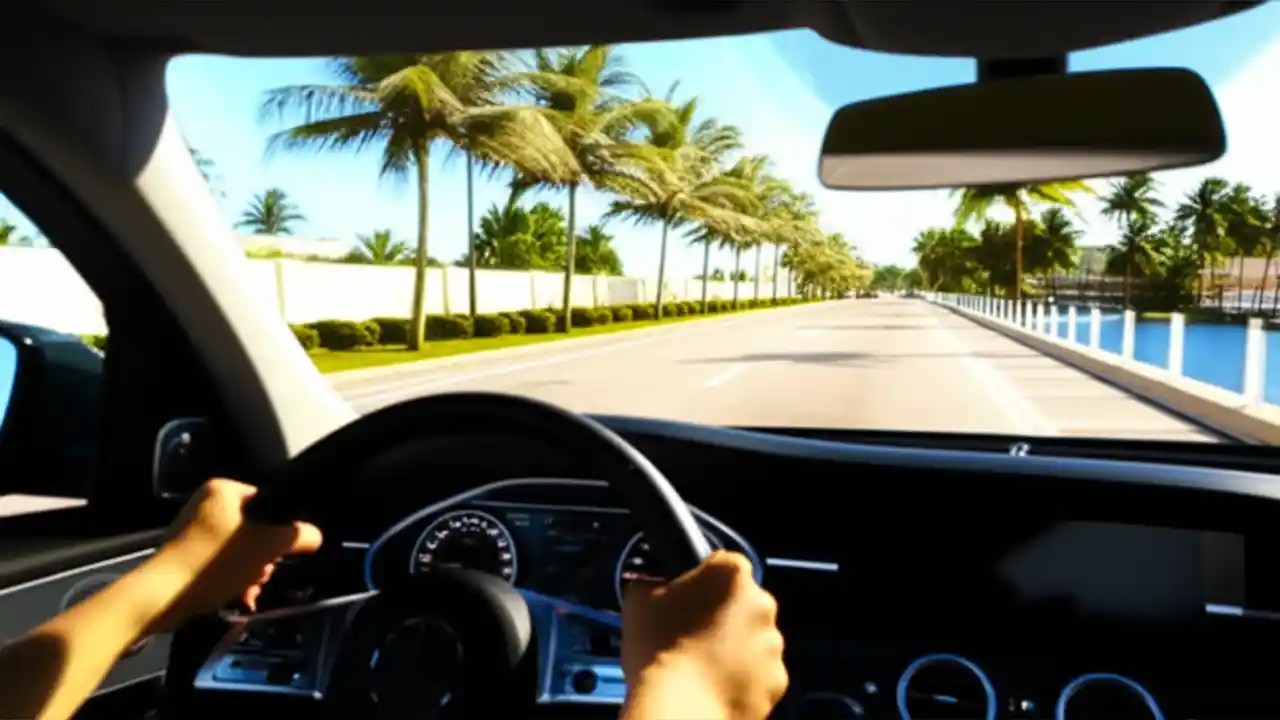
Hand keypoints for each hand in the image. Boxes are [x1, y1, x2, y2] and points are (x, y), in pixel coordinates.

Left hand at [147, 478, 322, 632]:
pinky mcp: (186, 554)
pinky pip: (222, 561)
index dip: (280, 527)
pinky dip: (234, 578)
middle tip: (262, 573)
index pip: (269, 501)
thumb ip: (297, 536)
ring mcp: (194, 529)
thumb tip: (316, 536)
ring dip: (252, 571)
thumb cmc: (214, 562)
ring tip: (249, 590)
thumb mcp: (266, 546)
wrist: (161, 596)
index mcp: (223, 490)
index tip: (281, 551)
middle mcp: (206, 504)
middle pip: (256, 527)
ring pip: (241, 548)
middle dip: (264, 557)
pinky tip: (238, 597)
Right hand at [621, 551, 787, 719]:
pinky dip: (743, 678)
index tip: (687, 598)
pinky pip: (760, 672)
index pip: (721, 564)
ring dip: (734, 647)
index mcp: (730, 573)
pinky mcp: (777, 679)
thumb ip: (652, 581)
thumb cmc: (657, 651)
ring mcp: (773, 644)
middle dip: (721, 614)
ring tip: (699, 665)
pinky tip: (714, 685)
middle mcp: (761, 603)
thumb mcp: (639, 599)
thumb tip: (651, 582)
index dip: (701, 580)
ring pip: (752, 638)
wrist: (678, 710)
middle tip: (690, 634)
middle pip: (741, 601)